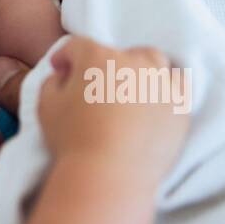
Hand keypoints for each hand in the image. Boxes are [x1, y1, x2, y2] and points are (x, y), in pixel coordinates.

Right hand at [34, 36, 188, 185]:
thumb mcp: (45, 106)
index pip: (77, 46)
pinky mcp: (179, 105)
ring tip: (130, 89)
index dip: (65, 57)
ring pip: (152, 61)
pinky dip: (166, 87)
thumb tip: (63, 75)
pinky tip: (155, 100)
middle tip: (94, 87)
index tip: (60, 70)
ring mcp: (159, 82)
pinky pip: (178, 84)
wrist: (110, 176)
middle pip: (117, 52)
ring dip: (138, 69)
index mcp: (96, 57)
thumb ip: (52, 82)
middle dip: (102, 64)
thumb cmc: (72, 140)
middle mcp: (132, 62)